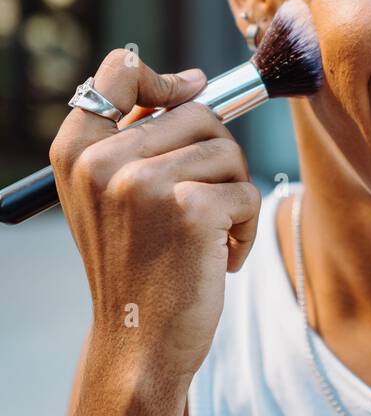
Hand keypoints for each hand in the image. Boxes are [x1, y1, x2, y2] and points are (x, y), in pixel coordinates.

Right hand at [50, 49, 260, 380]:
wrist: (138, 345)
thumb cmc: (137, 266)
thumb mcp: (110, 196)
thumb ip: (134, 138)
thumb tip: (196, 82)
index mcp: (76, 150)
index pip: (120, 70)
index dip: (164, 77)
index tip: (192, 89)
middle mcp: (102, 161)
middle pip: (197, 111)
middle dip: (216, 157)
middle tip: (202, 206)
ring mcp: (144, 184)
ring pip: (228, 152)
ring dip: (234, 196)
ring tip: (207, 238)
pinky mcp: (190, 210)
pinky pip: (248, 192)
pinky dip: (247, 227)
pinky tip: (219, 259)